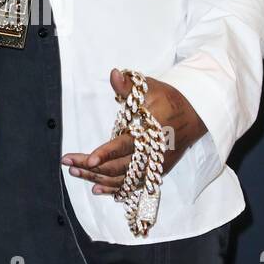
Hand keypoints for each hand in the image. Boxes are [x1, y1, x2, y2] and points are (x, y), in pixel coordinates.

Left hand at [60, 67, 207, 193]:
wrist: (196, 116)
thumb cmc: (170, 100)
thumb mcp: (151, 88)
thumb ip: (129, 86)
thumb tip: (113, 74)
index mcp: (152, 131)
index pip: (127, 145)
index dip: (107, 153)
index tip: (89, 159)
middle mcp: (153, 153)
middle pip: (120, 167)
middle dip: (92, 167)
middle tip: (68, 162)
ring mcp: (154, 166)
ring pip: (123, 179)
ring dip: (97, 178)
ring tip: (74, 172)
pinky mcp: (154, 172)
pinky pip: (131, 185)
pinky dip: (113, 189)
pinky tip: (96, 189)